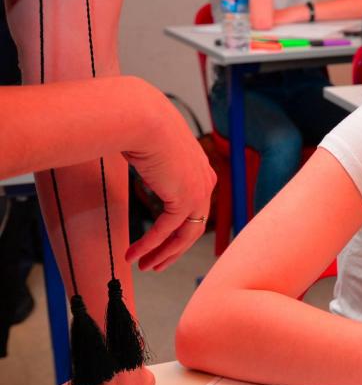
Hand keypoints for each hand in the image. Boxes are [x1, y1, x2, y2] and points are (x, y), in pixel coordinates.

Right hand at [122, 77, 216, 270]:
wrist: (143, 118)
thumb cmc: (143, 126)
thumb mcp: (155, 146)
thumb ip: (157, 162)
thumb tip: (140, 159)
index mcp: (201, 170)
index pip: (194, 210)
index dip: (179, 232)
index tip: (163, 245)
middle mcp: (205, 182)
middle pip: (192, 228)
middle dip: (172, 250)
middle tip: (155, 264)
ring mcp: (199, 191)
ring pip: (183, 235)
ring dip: (162, 253)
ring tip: (145, 266)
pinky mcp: (185, 198)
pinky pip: (166, 231)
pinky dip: (149, 245)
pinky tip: (133, 255)